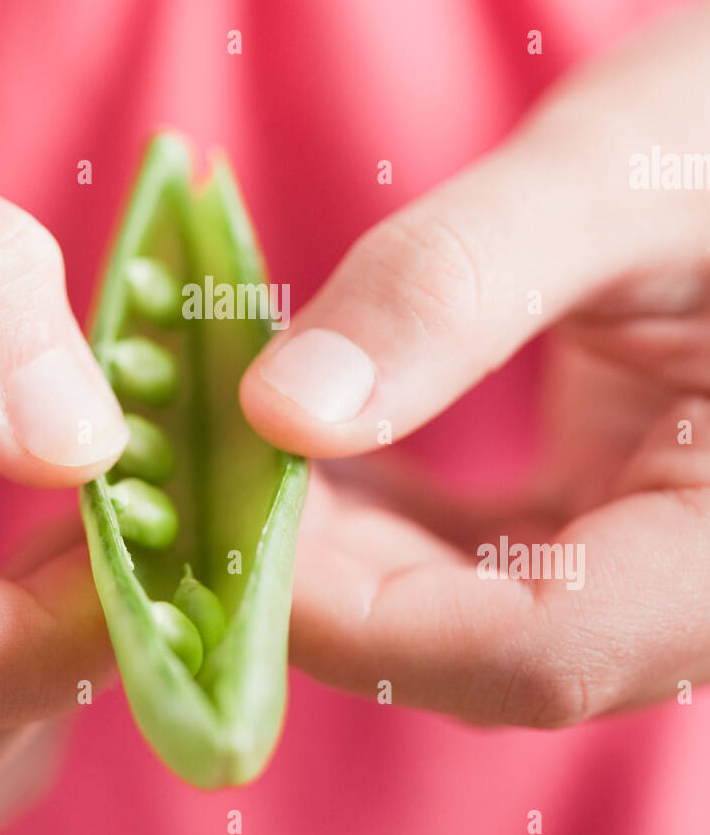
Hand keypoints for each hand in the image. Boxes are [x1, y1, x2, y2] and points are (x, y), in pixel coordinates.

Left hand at [241, 0, 709, 726]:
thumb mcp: (610, 183)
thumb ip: (454, 289)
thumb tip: (278, 408)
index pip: (538, 652)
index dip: (354, 617)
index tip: (209, 525)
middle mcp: (701, 580)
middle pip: (479, 646)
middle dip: (314, 579)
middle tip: (177, 484)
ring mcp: (652, 552)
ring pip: (464, 610)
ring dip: (332, 551)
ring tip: (217, 458)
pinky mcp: (606, 509)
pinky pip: (476, 555)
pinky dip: (377, 517)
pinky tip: (298, 451)